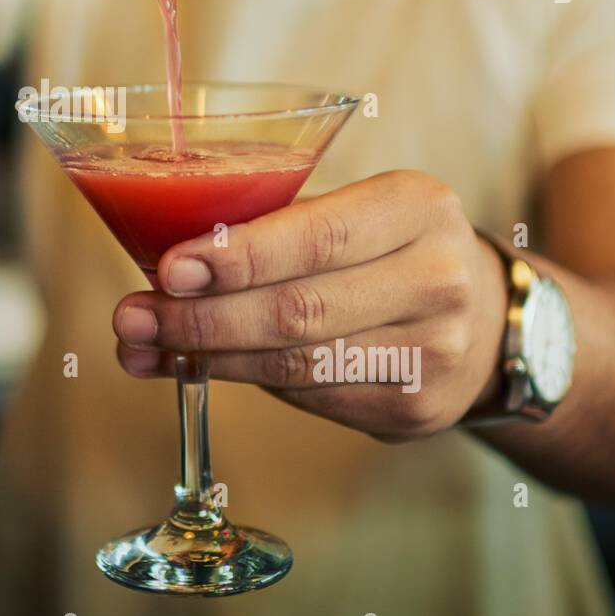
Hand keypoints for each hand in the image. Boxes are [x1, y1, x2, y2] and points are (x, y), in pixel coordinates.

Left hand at [111, 171, 510, 440]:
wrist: (483, 319)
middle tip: (131, 318)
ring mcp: (434, 352)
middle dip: (200, 317)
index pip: (317, 236)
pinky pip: (308, 398)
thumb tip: (162, 262)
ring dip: (207, 357)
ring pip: (296, 365)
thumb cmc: (386, 251)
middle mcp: (437, 278)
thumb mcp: (355, 210)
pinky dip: (243, 382)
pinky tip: (196, 367)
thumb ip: (275, 225)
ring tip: (143, 348)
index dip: (237, 257)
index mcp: (416, 206)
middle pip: (298, 310)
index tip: (167, 269)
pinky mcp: (415, 409)